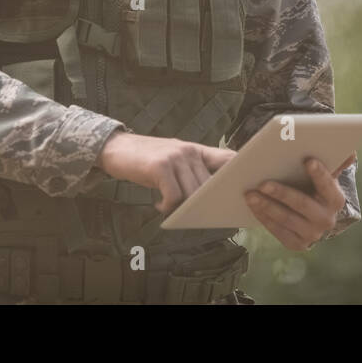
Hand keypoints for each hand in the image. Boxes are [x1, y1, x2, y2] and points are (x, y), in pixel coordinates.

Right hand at [96, 130, 236, 213]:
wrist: (116, 148)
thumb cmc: (148, 160)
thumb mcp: (175, 160)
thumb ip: (193, 171)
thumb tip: (213, 195)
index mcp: (196, 150)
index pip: (228, 159)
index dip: (239, 174)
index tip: (245, 190)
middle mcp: (189, 151)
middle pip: (208, 185)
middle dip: (204, 203)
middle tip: (193, 214)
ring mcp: (175, 157)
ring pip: (193, 193)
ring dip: (183, 207)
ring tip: (170, 208)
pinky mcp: (160, 166)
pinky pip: (173, 196)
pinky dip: (167, 207)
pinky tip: (158, 206)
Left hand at [244, 153, 355, 250]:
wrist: (309, 218)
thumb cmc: (313, 188)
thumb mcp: (324, 176)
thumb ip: (334, 163)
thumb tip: (351, 152)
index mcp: (336, 200)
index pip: (328, 186)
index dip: (319, 174)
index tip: (308, 160)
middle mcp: (327, 220)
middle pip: (303, 204)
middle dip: (282, 193)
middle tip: (263, 182)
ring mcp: (312, 234)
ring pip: (286, 219)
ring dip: (266, 206)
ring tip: (250, 193)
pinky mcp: (296, 244)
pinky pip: (277, 230)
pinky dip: (263, 217)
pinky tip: (252, 205)